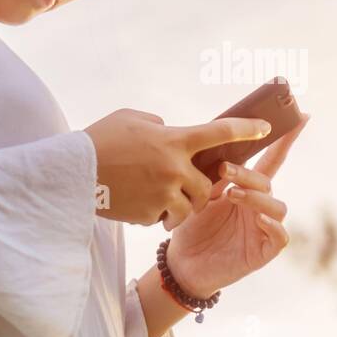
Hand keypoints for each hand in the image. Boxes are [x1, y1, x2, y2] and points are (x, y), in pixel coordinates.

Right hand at [83, 109, 271, 227]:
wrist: (71, 173)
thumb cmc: (99, 139)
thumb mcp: (131, 119)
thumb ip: (160, 125)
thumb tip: (172, 133)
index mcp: (174, 140)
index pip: (220, 132)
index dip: (247, 129)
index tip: (265, 128)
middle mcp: (175, 168)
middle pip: (208, 184)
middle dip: (202, 188)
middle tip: (189, 186)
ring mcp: (163, 194)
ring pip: (190, 207)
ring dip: (181, 205)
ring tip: (161, 200)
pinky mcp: (149, 215)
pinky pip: (163, 218)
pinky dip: (156, 214)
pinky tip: (138, 205)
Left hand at [165, 112, 310, 298]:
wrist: (181, 264)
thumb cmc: (191, 228)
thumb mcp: (199, 195)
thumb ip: (214, 176)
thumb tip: (220, 150)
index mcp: (247, 188)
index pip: (271, 161)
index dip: (285, 140)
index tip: (301, 117)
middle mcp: (259, 205)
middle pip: (267, 181)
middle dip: (248, 173)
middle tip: (224, 170)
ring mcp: (264, 227)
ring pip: (277, 205)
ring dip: (257, 196)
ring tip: (233, 195)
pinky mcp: (264, 251)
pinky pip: (280, 236)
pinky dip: (272, 225)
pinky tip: (257, 218)